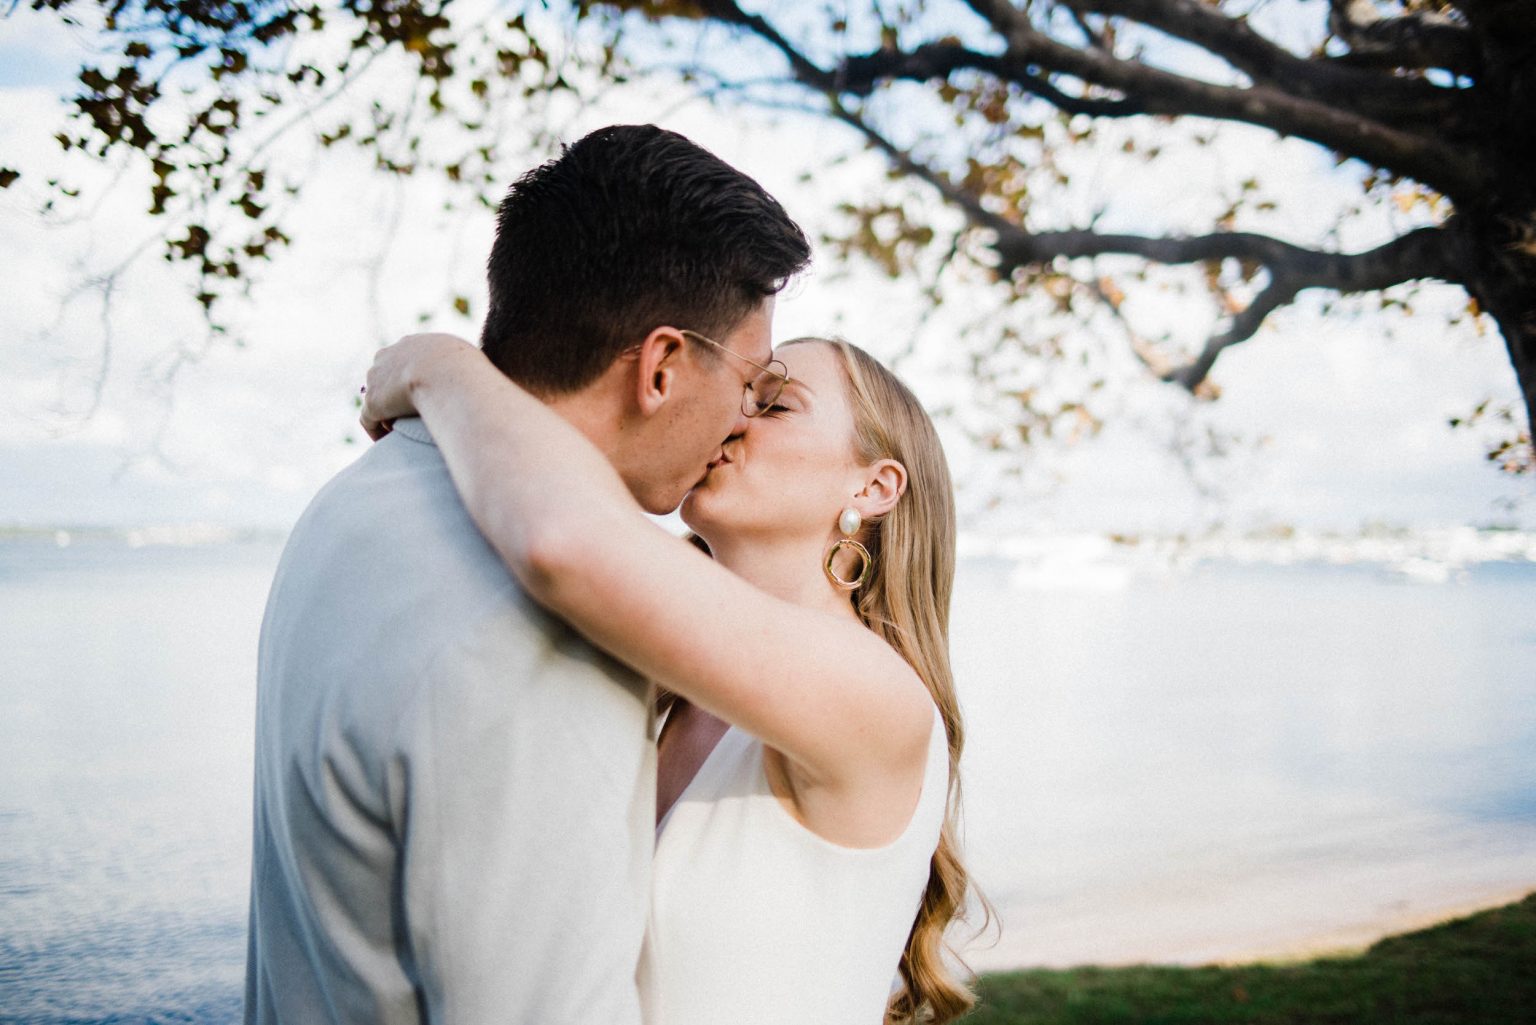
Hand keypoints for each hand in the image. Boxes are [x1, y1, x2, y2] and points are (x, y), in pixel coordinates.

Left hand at [361, 332, 476, 439]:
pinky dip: (377, 432)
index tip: (424, 398)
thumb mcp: (468, 361)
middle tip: (410, 416)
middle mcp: (390, 355)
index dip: (411, 380)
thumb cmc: (468, 371)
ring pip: (376, 398)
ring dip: (387, 414)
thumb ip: (464, 368)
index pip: (404, 360)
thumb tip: (475, 380)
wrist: (448, 375)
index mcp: (413, 344)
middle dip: (394, 395)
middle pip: (385, 376)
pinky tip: (391, 443)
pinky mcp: (373, 401)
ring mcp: (377, 378)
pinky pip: (368, 420)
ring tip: (403, 432)